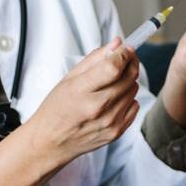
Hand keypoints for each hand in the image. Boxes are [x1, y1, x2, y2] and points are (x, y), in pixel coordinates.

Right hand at [24, 37, 139, 169]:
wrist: (51, 142)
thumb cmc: (56, 109)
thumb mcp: (69, 79)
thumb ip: (95, 59)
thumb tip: (117, 43)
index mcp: (80, 91)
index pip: (113, 67)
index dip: (124, 54)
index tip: (125, 49)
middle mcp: (97, 108)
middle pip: (128, 77)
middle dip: (130, 63)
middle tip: (126, 58)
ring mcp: (109, 122)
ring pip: (133, 90)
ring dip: (128, 80)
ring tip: (113, 81)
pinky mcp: (116, 132)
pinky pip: (134, 106)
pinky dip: (128, 98)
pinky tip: (114, 98)